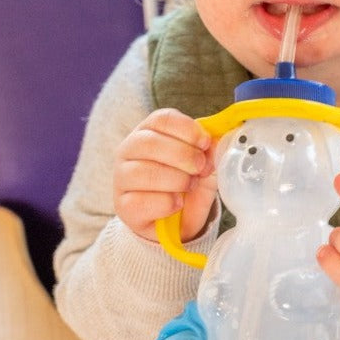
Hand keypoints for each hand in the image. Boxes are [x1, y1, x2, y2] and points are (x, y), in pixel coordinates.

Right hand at [113, 108, 216, 241]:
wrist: (179, 220)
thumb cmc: (187, 183)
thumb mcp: (204, 162)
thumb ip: (209, 149)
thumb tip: (216, 140)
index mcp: (148, 131)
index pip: (161, 119)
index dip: (187, 129)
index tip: (205, 143)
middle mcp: (129, 151)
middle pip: (150, 142)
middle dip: (184, 155)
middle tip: (200, 168)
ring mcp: (122, 178)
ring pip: (146, 172)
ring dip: (178, 180)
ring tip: (189, 186)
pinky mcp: (124, 207)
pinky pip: (144, 201)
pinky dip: (168, 203)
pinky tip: (177, 204)